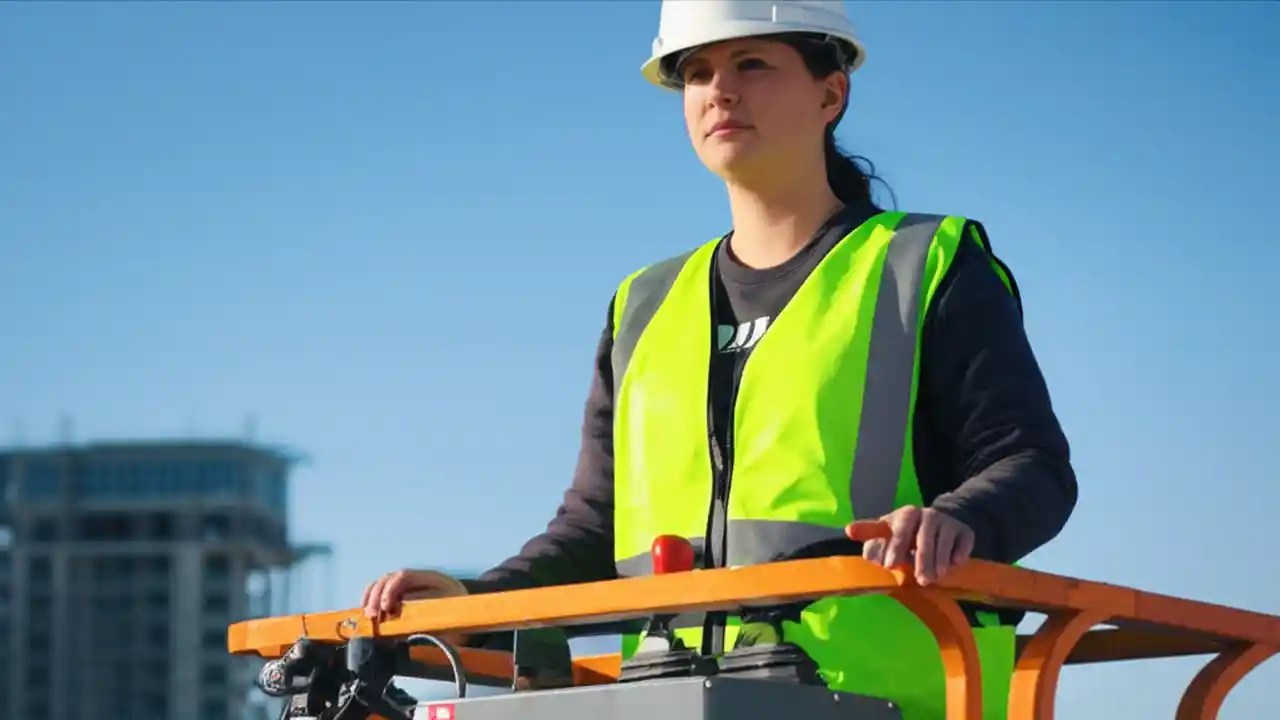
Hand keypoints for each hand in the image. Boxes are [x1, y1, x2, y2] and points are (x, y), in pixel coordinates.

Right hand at [360, 569, 469, 642]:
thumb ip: (429, 611)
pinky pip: (382, 594)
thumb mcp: (451, 613)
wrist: (470, 615)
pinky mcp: (402, 596)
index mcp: (430, 578)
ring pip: (382, 584)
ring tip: (367, 616)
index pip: (403, 576)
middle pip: (388, 578)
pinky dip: (372, 602)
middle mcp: (416, 578)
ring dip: (370, 598)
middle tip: (372, 615)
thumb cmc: (461, 615)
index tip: (386, 608)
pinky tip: (367, 614)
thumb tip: (403, 612)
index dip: (390, 590)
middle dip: (376, 595)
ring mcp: (408, 586)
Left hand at [853, 506, 974, 585]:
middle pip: (923, 540)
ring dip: (938, 564)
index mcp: (905, 515)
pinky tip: (953, 565)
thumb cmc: (908, 533)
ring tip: (932, 578)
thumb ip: (874, 543)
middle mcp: (928, 515)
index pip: (899, 530)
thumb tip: (865, 551)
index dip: (894, 546)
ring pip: (943, 544)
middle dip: (920, 561)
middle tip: (918, 580)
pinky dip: (958, 557)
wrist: (943, 521)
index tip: (889, 564)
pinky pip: (962, 546)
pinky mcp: (965, 531)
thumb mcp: (888, 533)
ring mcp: (948, 522)